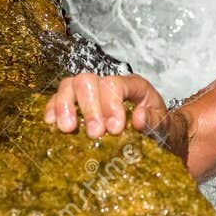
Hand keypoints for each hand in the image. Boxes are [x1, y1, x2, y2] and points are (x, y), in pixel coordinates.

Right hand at [43, 72, 168, 138]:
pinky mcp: (75, 104)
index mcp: (133, 85)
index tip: (114, 129)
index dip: (111, 104)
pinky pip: (57, 99)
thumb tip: (138, 118)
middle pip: (88, 81)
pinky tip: (52, 124)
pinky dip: (53, 109)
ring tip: (69, 129)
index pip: (115, 84)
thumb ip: (155, 121)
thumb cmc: (158, 128)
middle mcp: (108, 84)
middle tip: (95, 133)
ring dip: (65, 107)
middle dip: (89, 108)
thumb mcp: (164, 126)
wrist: (155, 134)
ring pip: (68, 85)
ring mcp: (90, 92)